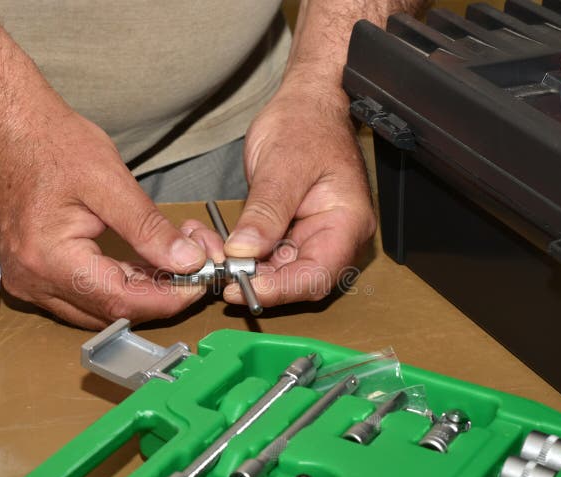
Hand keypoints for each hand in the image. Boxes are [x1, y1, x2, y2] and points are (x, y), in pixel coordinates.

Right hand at [0, 98, 223, 328]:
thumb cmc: (46, 141)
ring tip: (174, 258)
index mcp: (48, 259)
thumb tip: (186, 261)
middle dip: (161, 293)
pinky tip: (144, 263)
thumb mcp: (108, 179)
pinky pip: (82, 294)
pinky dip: (118, 284)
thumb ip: (148, 228)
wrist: (2, 124)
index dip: (168, 297)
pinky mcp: (32, 273)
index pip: (121, 300)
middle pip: (111, 311)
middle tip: (195, 262)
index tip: (201, 281)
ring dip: (141, 291)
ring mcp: (28, 280)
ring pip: (98, 307)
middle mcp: (32, 280)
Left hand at [224, 79, 375, 306]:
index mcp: (347, 223)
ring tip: (213, 257)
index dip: (279, 290)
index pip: (316, 276)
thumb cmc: (306, 123)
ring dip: (246, 271)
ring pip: (279, 271)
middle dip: (258, 282)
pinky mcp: (292, 231)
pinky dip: (244, 256)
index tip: (239, 288)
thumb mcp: (282, 166)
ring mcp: (313, 235)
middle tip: (218, 274)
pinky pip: (269, 255)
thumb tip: (244, 252)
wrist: (306, 102)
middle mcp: (334, 236)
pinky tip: (220, 246)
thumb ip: (266, 212)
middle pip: (298, 281)